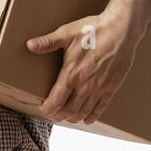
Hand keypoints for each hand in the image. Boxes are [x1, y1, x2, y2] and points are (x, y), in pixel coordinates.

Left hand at [26, 10, 142, 124]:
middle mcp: (85, 85)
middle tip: (53, 114)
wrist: (121, 31)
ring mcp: (100, 88)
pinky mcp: (112, 87)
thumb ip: (47, 42)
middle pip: (69, 110)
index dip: (48, 108)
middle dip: (59, 115)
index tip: (43, 108)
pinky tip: (87, 119)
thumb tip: (29, 45)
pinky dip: (92, 116)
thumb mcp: (66, 34)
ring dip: (74, 117)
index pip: (56, 100)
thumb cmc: (93, 30)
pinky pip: (101, 107)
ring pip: (84, 111)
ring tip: (67, 117)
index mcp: (71, 74)